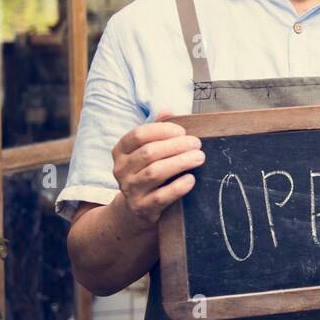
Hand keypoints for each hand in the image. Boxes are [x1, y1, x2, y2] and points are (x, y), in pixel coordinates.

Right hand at [111, 108, 204, 224]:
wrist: (136, 208)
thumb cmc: (146, 172)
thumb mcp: (146, 150)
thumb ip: (156, 130)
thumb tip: (167, 111)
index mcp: (120, 152)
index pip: (138, 135)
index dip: (162, 130)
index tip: (182, 131)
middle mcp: (121, 170)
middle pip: (149, 153)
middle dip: (176, 146)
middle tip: (196, 144)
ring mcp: (130, 190)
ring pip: (154, 173)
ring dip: (180, 162)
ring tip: (199, 157)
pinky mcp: (142, 208)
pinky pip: (161, 196)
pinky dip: (178, 187)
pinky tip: (191, 179)